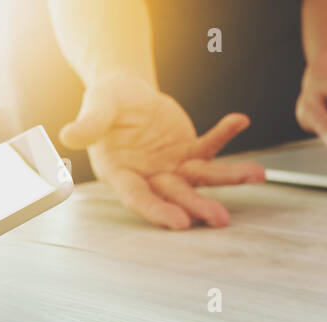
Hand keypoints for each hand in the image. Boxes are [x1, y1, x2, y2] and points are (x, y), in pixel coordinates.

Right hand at [60, 73, 264, 228]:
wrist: (123, 93)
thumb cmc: (106, 102)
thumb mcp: (97, 106)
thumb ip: (90, 123)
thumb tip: (69, 134)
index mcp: (121, 174)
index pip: (139, 198)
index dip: (158, 210)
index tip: (181, 223)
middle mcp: (148, 176)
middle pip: (176, 195)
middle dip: (198, 207)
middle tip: (220, 219)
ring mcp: (170, 167)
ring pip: (201, 177)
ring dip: (228, 178)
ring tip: (256, 175)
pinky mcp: (188, 151)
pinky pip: (209, 145)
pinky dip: (225, 134)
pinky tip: (240, 121)